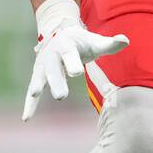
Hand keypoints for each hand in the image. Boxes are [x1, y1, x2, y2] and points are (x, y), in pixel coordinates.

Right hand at [22, 0, 128, 120]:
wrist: (61, 34)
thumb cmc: (82, 42)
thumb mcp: (95, 41)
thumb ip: (110, 44)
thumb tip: (125, 41)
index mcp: (67, 46)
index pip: (70, 55)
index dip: (73, 63)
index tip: (77, 73)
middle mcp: (52, 55)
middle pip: (53, 68)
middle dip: (56, 81)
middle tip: (61, 96)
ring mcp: (43, 66)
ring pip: (41, 78)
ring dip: (38, 88)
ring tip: (35, 95)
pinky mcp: (39, 76)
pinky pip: (32, 91)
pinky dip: (29, 103)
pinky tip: (27, 118)